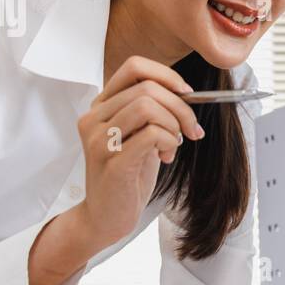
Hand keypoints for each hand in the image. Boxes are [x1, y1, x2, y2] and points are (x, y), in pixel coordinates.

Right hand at [77, 55, 204, 248]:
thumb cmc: (127, 176)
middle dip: (180, 107)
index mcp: (101, 106)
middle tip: (191, 129)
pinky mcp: (111, 161)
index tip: (187, 93)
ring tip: (172, 145)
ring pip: (148, 107)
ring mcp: (99, 139)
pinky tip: (165, 156)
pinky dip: (169, 141)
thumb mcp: (140, 136)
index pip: (134, 67)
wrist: (106, 217)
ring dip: (173, 125)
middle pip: (147, 88)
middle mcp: (94, 118)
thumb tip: (185, 93)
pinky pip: (151, 134)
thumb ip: (153, 112)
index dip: (166, 75)